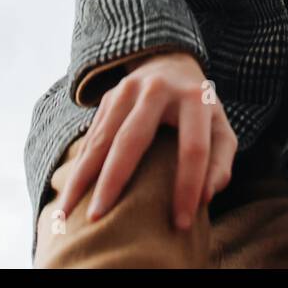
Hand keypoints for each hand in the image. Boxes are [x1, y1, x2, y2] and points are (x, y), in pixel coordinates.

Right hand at [59, 51, 237, 230]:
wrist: (171, 63)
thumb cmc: (199, 110)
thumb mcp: (220, 129)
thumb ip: (221, 162)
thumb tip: (205, 197)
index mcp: (194, 99)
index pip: (192, 148)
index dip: (188, 187)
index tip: (181, 224)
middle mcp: (157, 90)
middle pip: (132, 140)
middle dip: (113, 181)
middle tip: (98, 219)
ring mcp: (127, 90)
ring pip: (101, 138)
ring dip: (81, 178)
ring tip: (66, 213)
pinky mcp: (108, 97)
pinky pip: (90, 137)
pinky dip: (78, 167)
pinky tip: (68, 195)